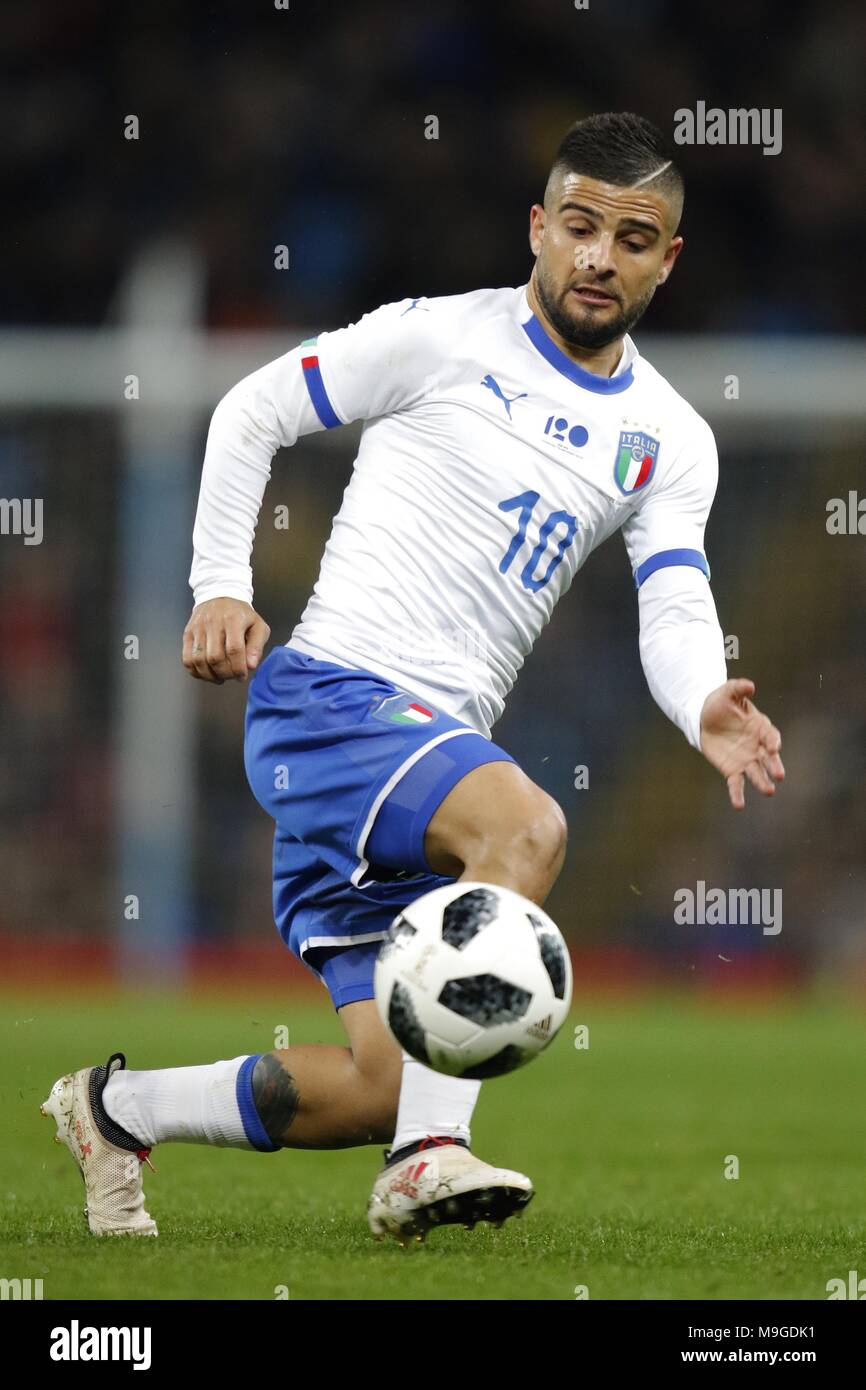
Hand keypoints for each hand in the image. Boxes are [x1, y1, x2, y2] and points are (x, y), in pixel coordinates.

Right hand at [182, 598, 269, 683]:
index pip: (234, 650)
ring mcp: (198, 628)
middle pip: (215, 658)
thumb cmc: (241, 615)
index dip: (238, 668)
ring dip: (210, 675)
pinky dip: (196, 671)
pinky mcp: (187, 634)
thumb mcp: (258, 626)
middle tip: (232, 676)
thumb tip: (251, 666)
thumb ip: (257, 646)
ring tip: (221, 676)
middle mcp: (213, 623)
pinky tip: (207, 673)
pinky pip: (187, 659)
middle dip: (225, 673)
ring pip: (199, 660)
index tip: (242, 675)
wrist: (219, 595)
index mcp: (233, 620)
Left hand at [699, 678, 784, 809]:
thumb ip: (738, 688)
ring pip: (757, 772)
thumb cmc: (720, 703)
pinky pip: (736, 783)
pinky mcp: (732, 769)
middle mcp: (757, 746)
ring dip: (762, 781)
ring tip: (769, 791)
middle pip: (768, 757)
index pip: (770, 735)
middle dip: (774, 765)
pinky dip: (737, 794)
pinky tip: (738, 805)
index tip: (774, 747)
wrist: (704, 718)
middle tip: (779, 775)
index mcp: (760, 726)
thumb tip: (749, 685)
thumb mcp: (727, 692)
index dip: (772, 741)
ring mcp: (746, 759)